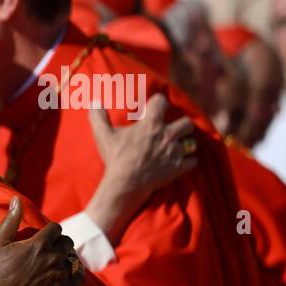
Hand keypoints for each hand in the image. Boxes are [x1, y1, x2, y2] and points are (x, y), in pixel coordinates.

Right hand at [0, 197, 83, 285]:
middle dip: (59, 244)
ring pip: (73, 258)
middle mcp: (52, 257)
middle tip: (49, 251)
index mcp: (38, 244)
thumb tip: (16, 199)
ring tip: (56, 263)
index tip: (43, 239)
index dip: (50, 232)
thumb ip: (10, 220)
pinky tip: (67, 274)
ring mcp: (60, 274)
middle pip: (67, 242)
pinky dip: (75, 273)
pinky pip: (79, 276)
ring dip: (66, 258)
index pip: (56, 228)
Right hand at [84, 95, 196, 242]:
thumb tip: (93, 102)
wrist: (125, 184)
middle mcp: (167, 135)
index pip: (161, 102)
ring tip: (177, 147)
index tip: (154, 108)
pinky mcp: (178, 168)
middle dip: (181, 125)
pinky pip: (192, 161)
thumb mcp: (103, 136)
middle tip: (172, 130)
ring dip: (185, 144)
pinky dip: (188, 162)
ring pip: (191, 143)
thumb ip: (98, 117)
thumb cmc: (115, 158)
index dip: (158, 103)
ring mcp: (174, 152)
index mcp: (151, 124)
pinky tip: (180, 163)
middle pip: (186, 123)